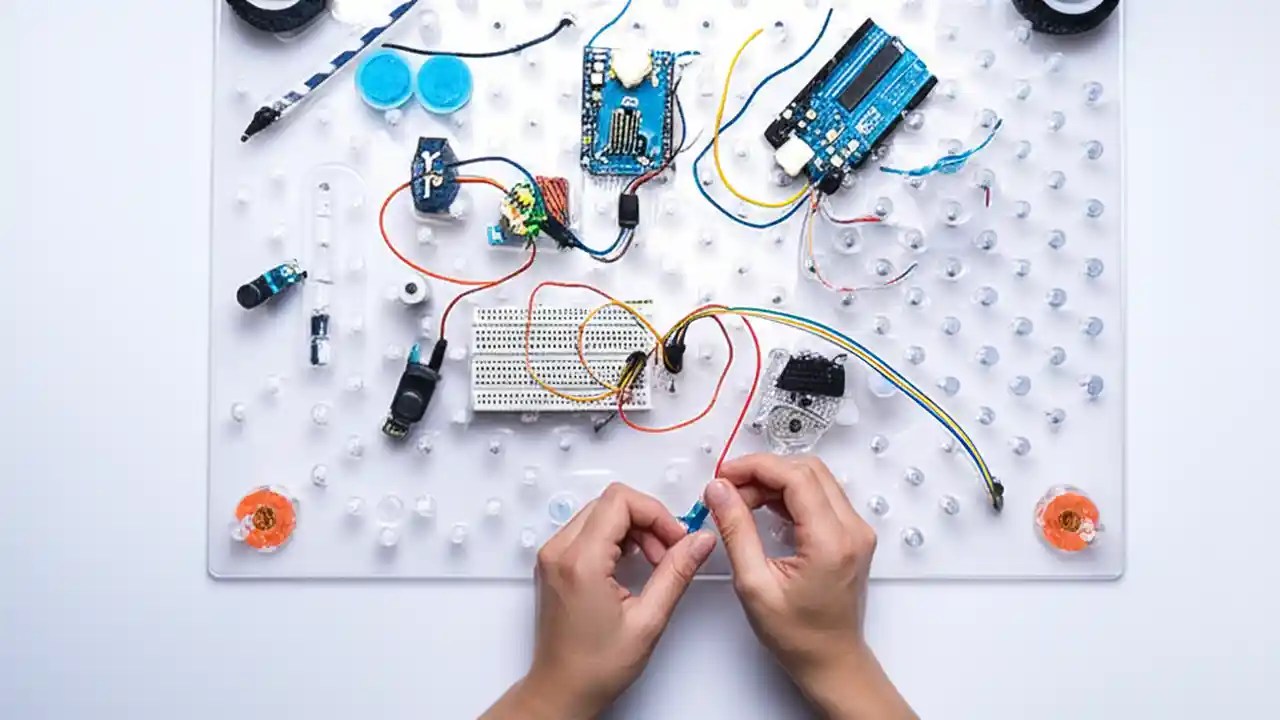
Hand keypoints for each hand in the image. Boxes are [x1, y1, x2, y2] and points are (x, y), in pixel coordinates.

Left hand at [483, 483, 716, 719]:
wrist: (562, 689)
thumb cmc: (594, 667)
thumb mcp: (648, 620)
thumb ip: (676, 573)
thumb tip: (699, 542)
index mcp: (580, 562)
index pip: (620, 501)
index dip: (656, 513)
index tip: (675, 537)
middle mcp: (559, 552)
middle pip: (610, 502)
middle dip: (647, 521)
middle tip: (668, 551)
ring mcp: (552, 556)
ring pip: (600, 513)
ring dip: (633, 529)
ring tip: (654, 563)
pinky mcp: (554, 563)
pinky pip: (587, 530)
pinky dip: (616, 539)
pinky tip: (633, 565)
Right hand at [703, 454, 914, 719]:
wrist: (831, 661)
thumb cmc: (798, 636)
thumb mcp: (754, 584)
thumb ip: (736, 530)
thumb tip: (720, 490)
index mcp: (831, 542)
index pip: (796, 477)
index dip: (756, 467)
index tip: (725, 475)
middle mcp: (852, 530)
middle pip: (807, 470)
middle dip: (763, 471)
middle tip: (729, 489)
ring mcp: (855, 531)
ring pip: (814, 479)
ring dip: (775, 481)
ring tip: (741, 502)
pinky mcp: (851, 534)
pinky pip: (820, 496)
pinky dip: (788, 495)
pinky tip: (763, 510)